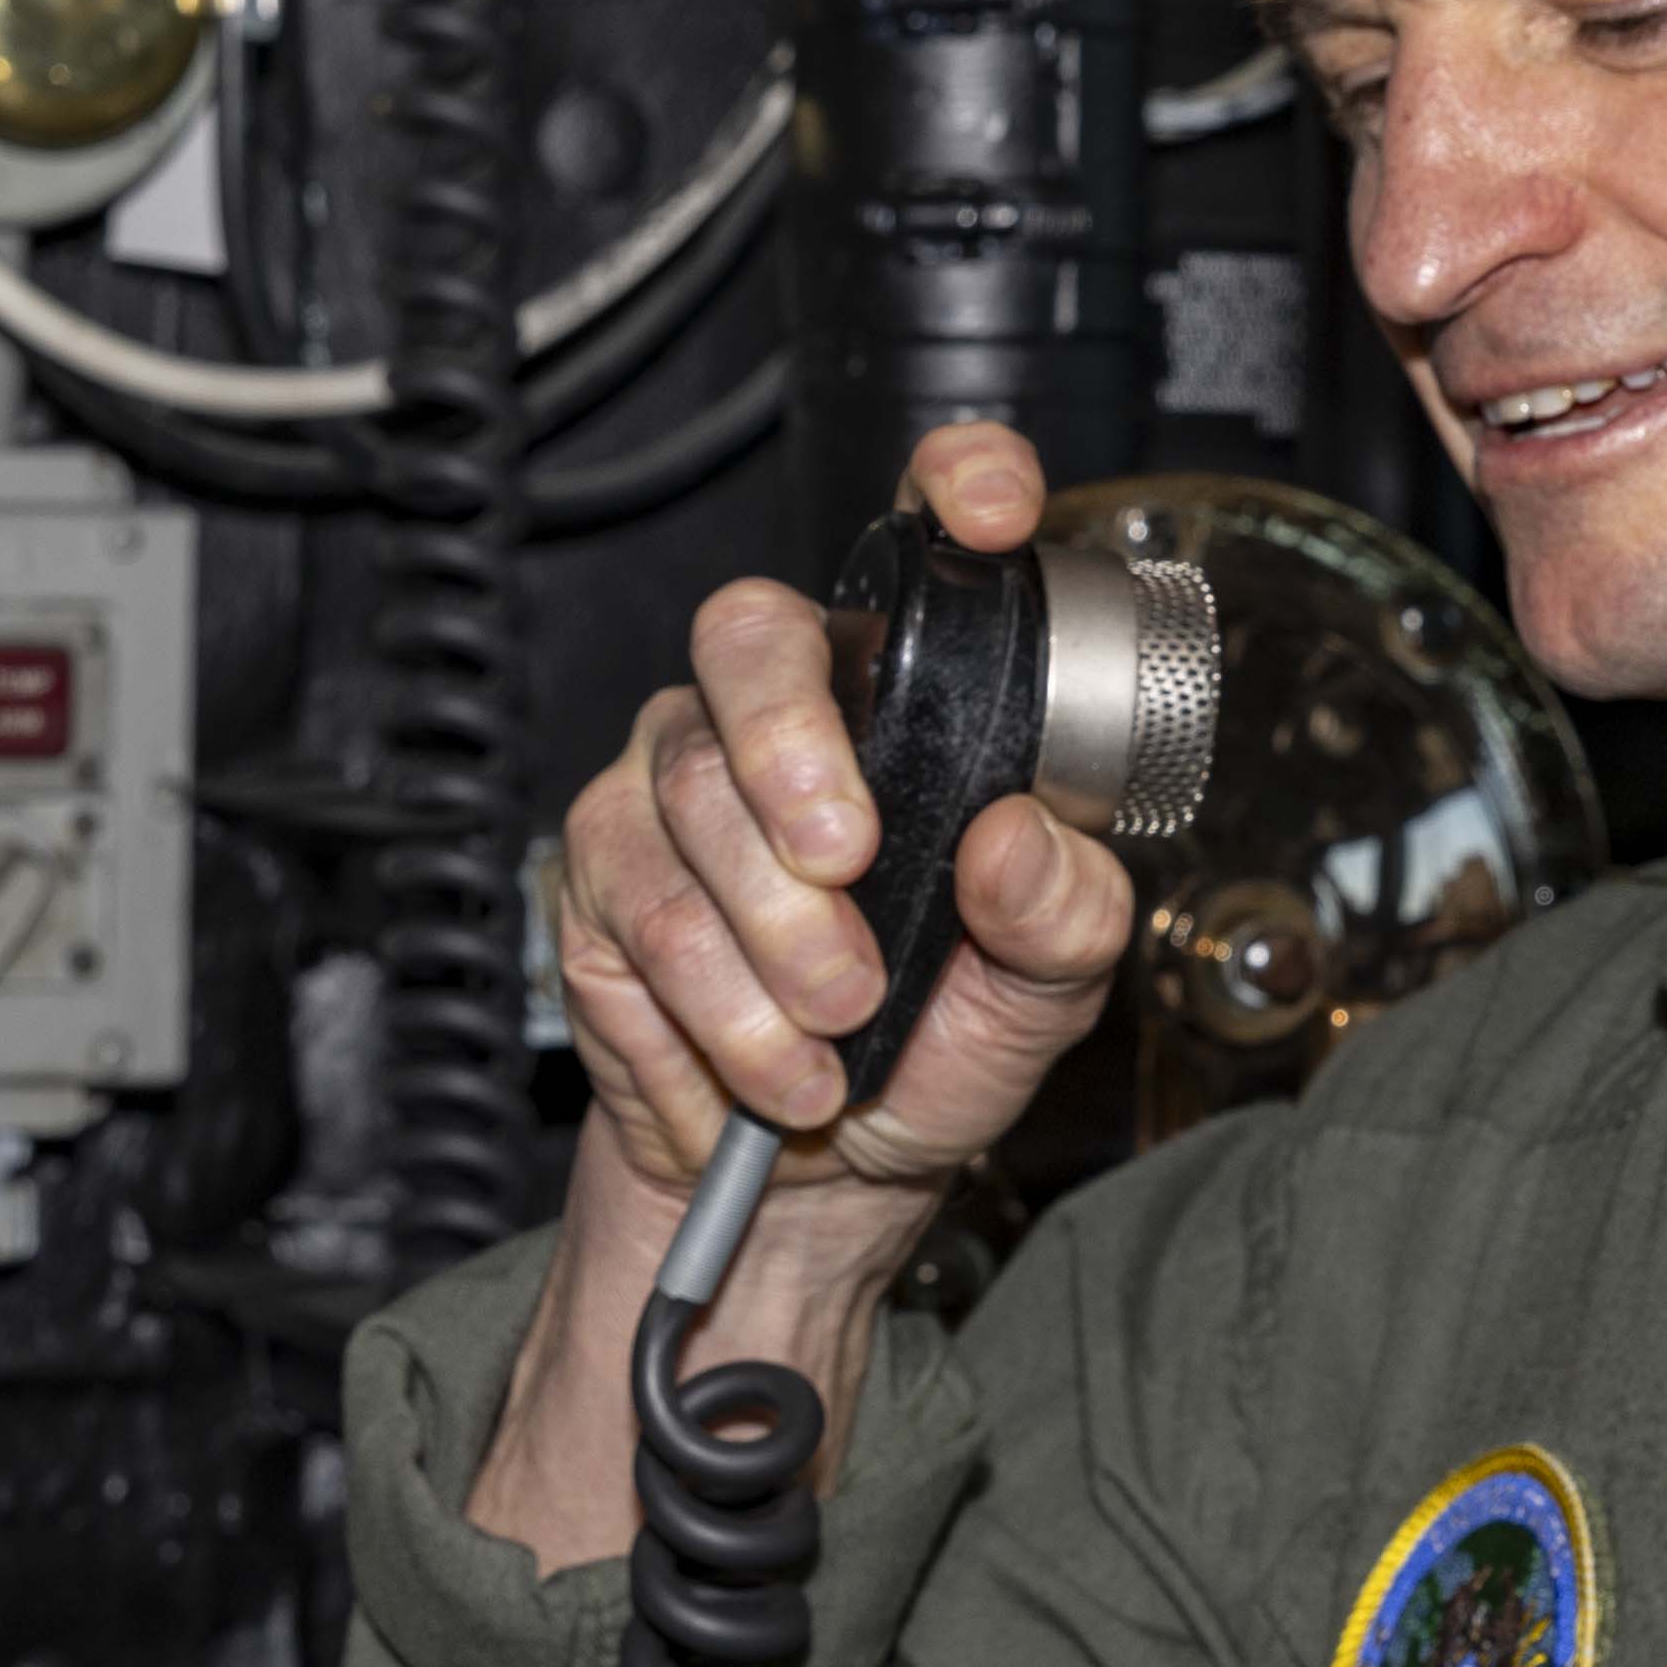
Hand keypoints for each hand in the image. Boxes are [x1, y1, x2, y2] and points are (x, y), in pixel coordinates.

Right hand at [557, 422, 1138, 1206]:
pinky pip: (641, 913)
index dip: (956, 485)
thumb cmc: (940, 1044)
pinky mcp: (600, 874)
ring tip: (840, 1028)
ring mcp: (675, 779)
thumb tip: (1017, 839)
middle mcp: (784, 708)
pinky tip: (779, 1068)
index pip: (924, 539)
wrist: (825, 1180)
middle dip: (792, 750)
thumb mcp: (1048, 992)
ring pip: (693, 804)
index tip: (990, 513)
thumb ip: (1065, 913)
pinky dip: (721, 1012)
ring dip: (777, 941)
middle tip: (845, 860)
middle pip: (751, 641)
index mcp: (915, 695)